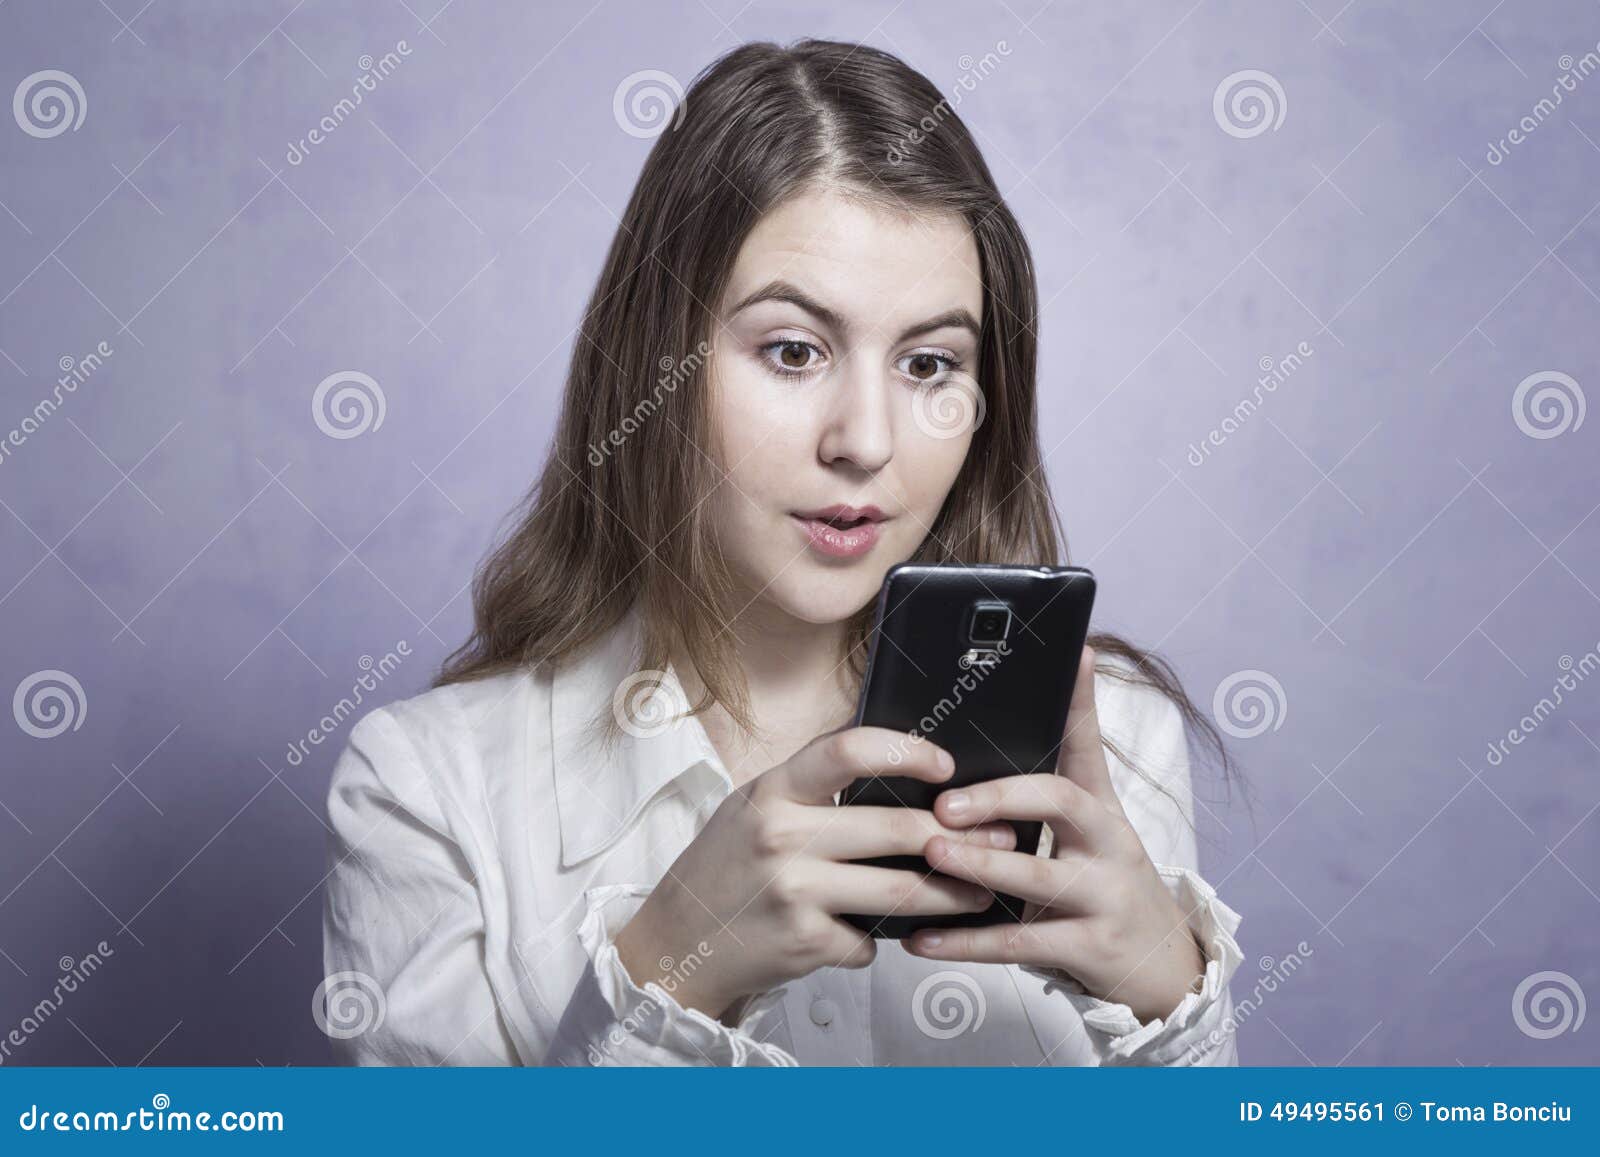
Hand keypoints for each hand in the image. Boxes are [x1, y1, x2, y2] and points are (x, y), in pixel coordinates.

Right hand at [615, 727, 1014, 1019]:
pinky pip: (871, 940)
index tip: (945, 765)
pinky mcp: (805, 942)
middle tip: (997, 839)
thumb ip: (814, 788)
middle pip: (897, 829)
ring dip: (953, 894)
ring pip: (903, 890)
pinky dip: (882, 939)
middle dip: (960, 836)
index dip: (908, 752)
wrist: (677, 941)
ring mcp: (795, 892)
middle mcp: (782, 836)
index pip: (848, 751)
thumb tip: (900, 776)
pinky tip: (883, 933)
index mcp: (773, 790)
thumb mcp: (756, 806)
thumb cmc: (726, 867)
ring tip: (979, 890)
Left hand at [903, 645, 1205, 1023]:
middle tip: (944, 802)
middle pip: (1059, 802)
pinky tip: (921, 938)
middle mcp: (1108, 844)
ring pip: (1037, 876)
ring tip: (931, 853)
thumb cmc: (1108, 884)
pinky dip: (967, 941)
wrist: (1164, 967)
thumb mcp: (1094, 828)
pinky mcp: (1090, 949)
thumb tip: (1031, 708)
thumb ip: (1059, 777)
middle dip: (1000, 796)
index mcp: (1101, 808)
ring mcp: (1102, 896)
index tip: (1070, 652)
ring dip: (979, 864)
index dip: (1078, 699)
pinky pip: (1020, 943)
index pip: (1086, 743)